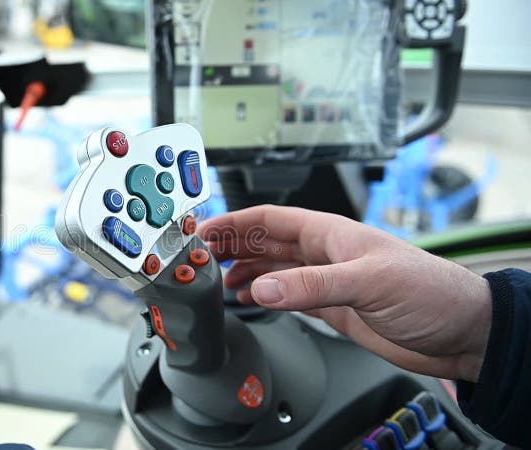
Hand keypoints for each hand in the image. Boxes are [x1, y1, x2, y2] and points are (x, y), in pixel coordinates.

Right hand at [197, 205, 491, 381]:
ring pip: (272, 269)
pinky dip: (263, 296)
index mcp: (330, 233)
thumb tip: (262, 287)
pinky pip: (286, 296)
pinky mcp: (332, 308)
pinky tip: (249, 299)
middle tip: (199, 255)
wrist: (460, 332)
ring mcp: (326, 280)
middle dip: (231, 245)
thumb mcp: (367, 282)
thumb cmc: (430, 291)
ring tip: (216, 277)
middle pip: (266, 242)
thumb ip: (311, 285)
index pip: (271, 220)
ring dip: (243, 270)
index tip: (204, 230)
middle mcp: (324, 253)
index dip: (235, 222)